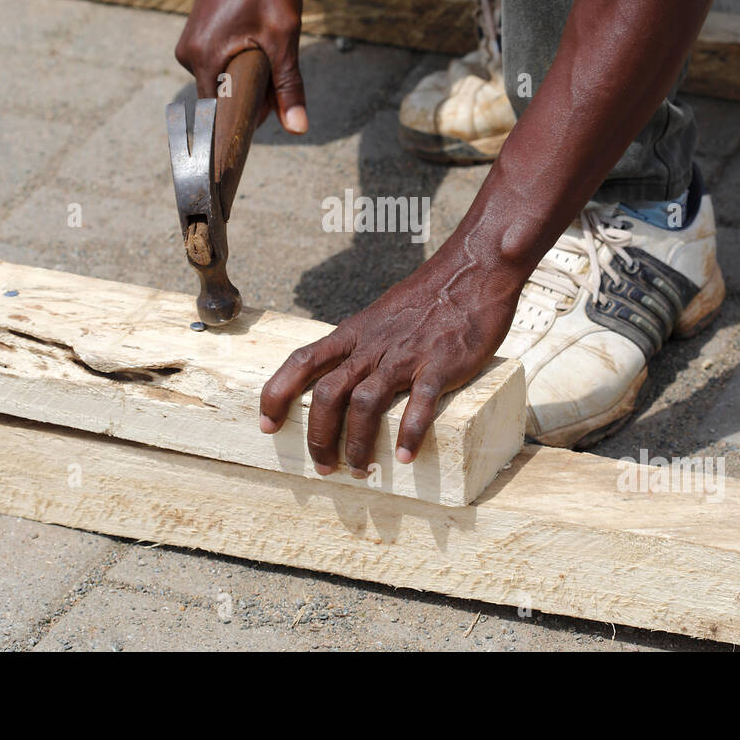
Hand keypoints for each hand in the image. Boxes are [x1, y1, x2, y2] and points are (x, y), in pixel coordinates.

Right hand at [175, 0, 306, 132]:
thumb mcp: (284, 37)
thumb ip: (288, 86)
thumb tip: (297, 128)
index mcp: (204, 60)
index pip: (219, 117)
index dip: (245, 125)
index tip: (266, 124)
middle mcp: (188, 56)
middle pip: (224, 99)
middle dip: (254, 97)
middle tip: (279, 70)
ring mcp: (190, 45)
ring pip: (225, 81)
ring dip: (250, 78)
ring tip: (267, 44)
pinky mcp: (198, 35)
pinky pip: (221, 64)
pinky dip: (242, 63)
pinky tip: (258, 39)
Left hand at [259, 236, 523, 476]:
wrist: (473, 269)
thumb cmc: (428, 297)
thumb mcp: (382, 316)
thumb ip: (364, 344)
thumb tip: (347, 376)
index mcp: (354, 333)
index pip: (302, 361)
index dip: (277, 393)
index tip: (267, 425)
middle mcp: (372, 345)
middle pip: (327, 393)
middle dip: (319, 436)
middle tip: (324, 468)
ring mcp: (406, 355)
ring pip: (365, 404)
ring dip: (358, 443)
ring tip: (360, 470)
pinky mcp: (441, 364)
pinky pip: (420, 404)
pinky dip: (410, 433)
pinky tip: (405, 457)